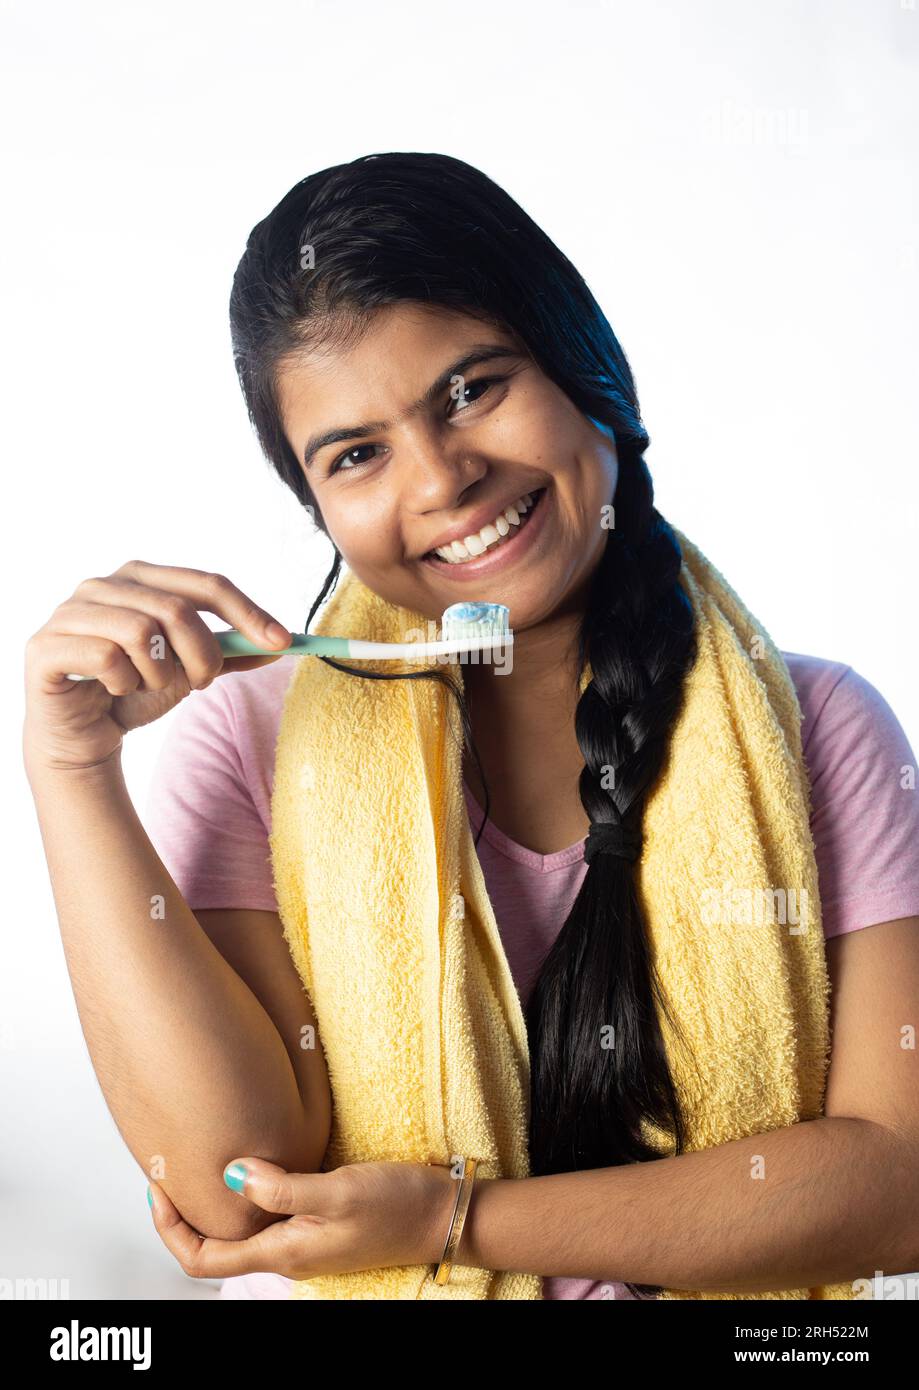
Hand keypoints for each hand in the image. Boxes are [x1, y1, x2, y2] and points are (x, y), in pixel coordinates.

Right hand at [23, 560, 291, 773]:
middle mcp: (103, 584)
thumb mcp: (188, 671)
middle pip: (177, 609)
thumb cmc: (134, 692)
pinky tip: (113, 691)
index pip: (206, 583)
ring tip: (145, 686)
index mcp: (141, 577)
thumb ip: (229, 654)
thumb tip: (281, 645)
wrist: (83, 736)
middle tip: (200, 683)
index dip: (248, 612)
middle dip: (203, 655)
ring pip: (140, 632)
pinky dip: (123, 684)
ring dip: (158, 674)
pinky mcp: (46, 645)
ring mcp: (70, 611)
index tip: (283, 643)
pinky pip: (106, 658)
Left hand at [147, 1157, 460, 1281]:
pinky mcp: (317, 1223)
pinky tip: (249, 1163)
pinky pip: (266, 1217)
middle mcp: (286, 1253)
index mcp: (284, 1252)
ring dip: (213, 1203)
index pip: (203, 1259)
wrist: (442, 1216)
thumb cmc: (396, 1205)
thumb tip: (230, 1173)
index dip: (170, 1229)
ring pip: (239, 1231)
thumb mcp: (339, 1189)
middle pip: (214, 1248)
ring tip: (199, 1160)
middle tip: (167, 1168)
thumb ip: (282, 1186)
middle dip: (183, 1214)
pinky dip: (245, 1195)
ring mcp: (301, 1241)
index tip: (158, 1187)